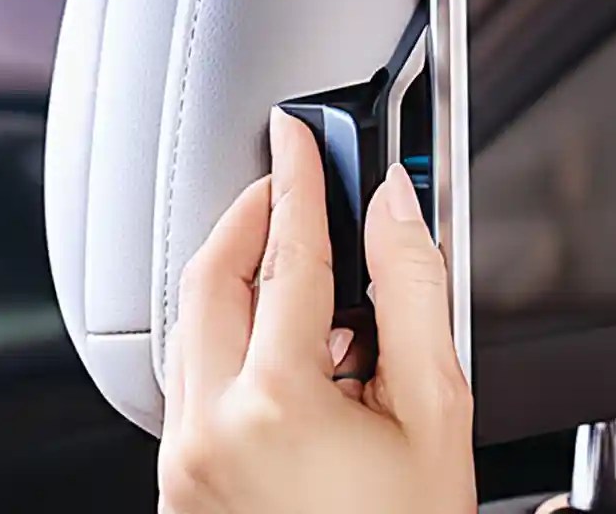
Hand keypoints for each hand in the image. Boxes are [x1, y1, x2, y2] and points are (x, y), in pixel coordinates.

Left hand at [157, 109, 474, 513]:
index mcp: (275, 404)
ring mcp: (183, 460)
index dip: (299, 183)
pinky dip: (231, 342)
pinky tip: (286, 348)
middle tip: (289, 184)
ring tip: (302, 269)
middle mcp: (208, 429)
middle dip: (249, 220)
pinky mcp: (179, 482)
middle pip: (211, 281)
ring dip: (238, 280)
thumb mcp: (436, 409)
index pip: (286, 258)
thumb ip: (416, 293)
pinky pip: (190, 381)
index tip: (298, 136)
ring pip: (192, 329)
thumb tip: (396, 211)